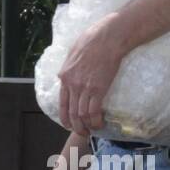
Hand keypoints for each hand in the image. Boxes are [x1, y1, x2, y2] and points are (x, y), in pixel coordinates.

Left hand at [57, 14, 125, 134]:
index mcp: (65, 76)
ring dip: (86, 126)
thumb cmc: (92, 40)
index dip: (65, 117)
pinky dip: (96, 120)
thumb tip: (68, 75)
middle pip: (71, 112)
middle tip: (82, 133)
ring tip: (92, 131)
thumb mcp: (73, 53)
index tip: (69, 125)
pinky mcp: (98, 89)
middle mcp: (72, 84)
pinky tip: (100, 124)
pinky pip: (94, 111)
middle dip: (76, 126)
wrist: (107, 37)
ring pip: (82, 114)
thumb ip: (70, 67)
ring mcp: (85, 87)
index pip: (62, 103)